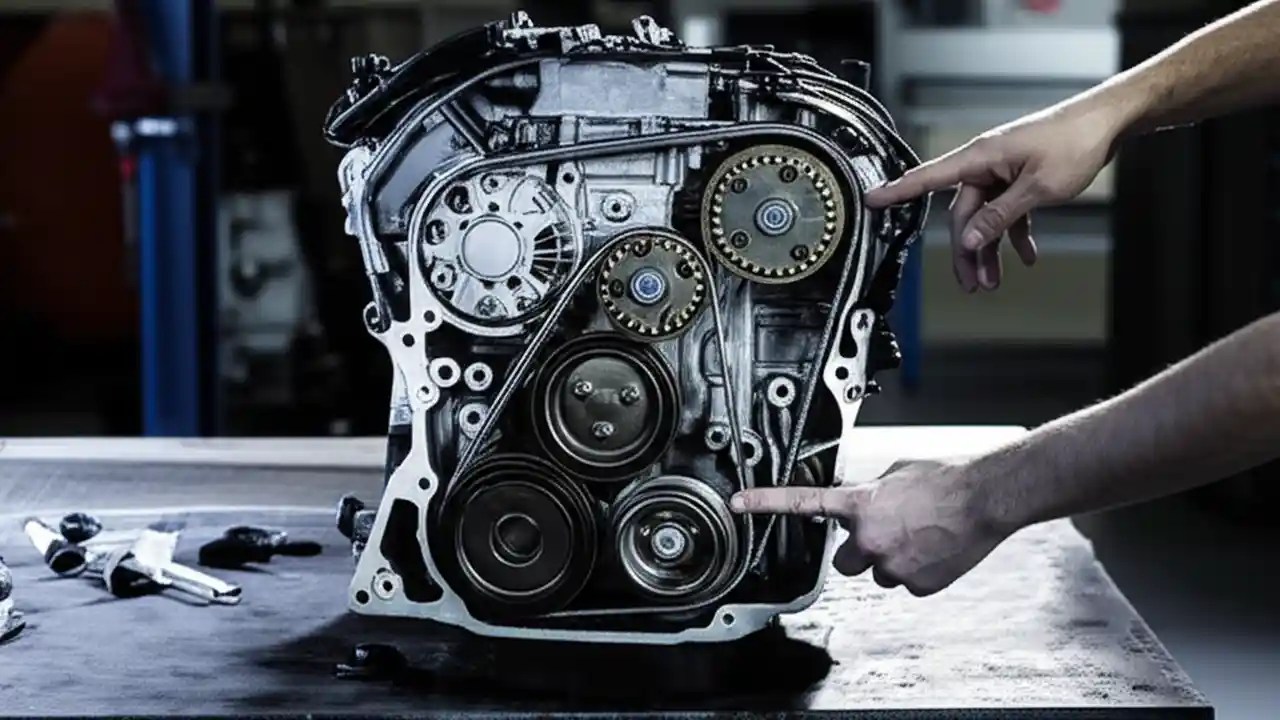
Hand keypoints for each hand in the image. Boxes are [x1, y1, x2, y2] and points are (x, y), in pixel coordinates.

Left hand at [730, 460, 1010, 595]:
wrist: (986, 498)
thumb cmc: (946, 479)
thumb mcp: (896, 473)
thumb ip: (871, 491)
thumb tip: (862, 501)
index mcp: (860, 505)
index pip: (801, 503)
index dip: (764, 503)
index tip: (738, 504)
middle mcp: (869, 538)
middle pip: (845, 559)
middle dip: (861, 549)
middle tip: (888, 532)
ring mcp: (892, 566)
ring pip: (879, 573)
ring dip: (891, 560)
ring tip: (921, 537)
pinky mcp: (917, 586)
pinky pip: (907, 583)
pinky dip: (918, 571)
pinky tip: (935, 550)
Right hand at [865, 99, 1123, 291]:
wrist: (1107, 124)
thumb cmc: (1073, 143)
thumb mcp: (1037, 188)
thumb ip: (1000, 216)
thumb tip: (971, 239)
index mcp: (980, 158)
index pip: (927, 178)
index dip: (897, 192)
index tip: (870, 201)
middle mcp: (985, 164)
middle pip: (962, 215)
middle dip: (967, 252)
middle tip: (974, 284)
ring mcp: (1002, 171)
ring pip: (984, 217)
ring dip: (990, 250)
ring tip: (995, 281)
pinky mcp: (1018, 178)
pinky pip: (1007, 211)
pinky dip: (1014, 234)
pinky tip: (1026, 256)